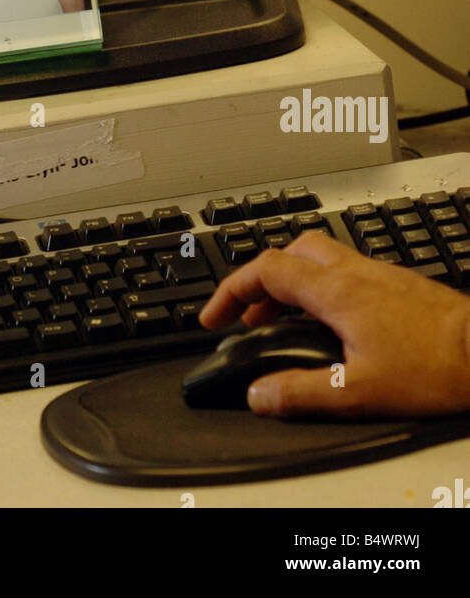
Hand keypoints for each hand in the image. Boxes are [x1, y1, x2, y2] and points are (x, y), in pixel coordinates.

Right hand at [198, 231, 469, 417]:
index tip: (215, 316)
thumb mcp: (357, 391)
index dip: (231, 291)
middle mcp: (353, 272)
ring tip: (284, 318)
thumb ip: (302, 392)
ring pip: (318, 257)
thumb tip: (259, 394)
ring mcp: (377, 274)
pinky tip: (332, 320)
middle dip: (260, 280)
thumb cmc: (433, 365)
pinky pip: (345, 271)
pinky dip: (323, 288)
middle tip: (248, 313)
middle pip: (289, 252)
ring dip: (291, 281)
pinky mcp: (397, 283)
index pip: (265, 270)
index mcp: (334, 291)